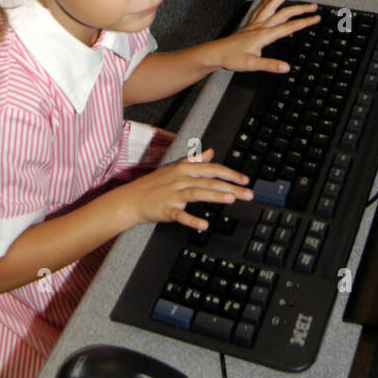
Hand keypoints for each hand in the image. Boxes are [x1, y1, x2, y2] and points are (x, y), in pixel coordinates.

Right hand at [120, 150, 252, 229]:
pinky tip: (204, 225)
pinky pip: (180, 215)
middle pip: (209, 181)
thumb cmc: (152, 185)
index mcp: (184, 169)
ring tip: (231, 199)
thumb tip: (210, 152)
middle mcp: (180, 179)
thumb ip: (194, 161)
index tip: (245, 179)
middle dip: (231, 187)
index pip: (212, 169)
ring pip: (197, 193)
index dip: (230, 173)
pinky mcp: (165, 209)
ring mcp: (172, 194)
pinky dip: (192, 220)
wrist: (130, 200)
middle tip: (248, 194)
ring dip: (215, 195)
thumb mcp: (174, 169)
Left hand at [215, 0, 319, 74]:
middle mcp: (261, 26)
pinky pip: (261, 10)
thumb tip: (286, 67)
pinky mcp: (250, 25)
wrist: (216, 53)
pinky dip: (268, 3)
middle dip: (300, 8)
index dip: (305, 21)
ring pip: (272, 6)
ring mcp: (255, 24)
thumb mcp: (252, 64)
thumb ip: (270, 65)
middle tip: (313, 5)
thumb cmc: (232, 58)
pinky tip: (270, 0)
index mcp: (264, 35)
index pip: (289, 26)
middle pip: (284, 13)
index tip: (316, 17)